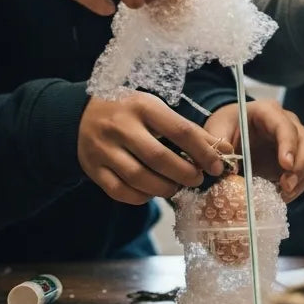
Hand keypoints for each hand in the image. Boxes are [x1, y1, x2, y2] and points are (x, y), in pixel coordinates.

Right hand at [78, 91, 226, 204]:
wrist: (79, 114)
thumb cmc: (129, 112)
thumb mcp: (157, 110)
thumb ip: (188, 130)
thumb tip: (224, 150)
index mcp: (143, 106)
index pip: (181, 131)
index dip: (204, 152)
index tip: (217, 166)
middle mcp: (120, 126)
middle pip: (160, 159)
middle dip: (185, 174)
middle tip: (196, 178)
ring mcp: (103, 149)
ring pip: (140, 179)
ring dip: (166, 188)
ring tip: (176, 185)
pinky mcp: (92, 169)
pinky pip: (121, 192)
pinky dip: (142, 197)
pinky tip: (152, 191)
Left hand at [204, 101, 303, 200]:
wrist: (232, 131)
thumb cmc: (226, 126)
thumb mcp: (216, 130)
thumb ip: (220, 146)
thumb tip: (229, 167)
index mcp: (267, 112)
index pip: (285, 126)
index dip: (288, 145)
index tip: (286, 166)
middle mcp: (288, 122)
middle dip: (301, 165)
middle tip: (286, 186)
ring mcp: (295, 140)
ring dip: (302, 178)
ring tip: (284, 194)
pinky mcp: (296, 157)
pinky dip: (299, 185)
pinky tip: (283, 195)